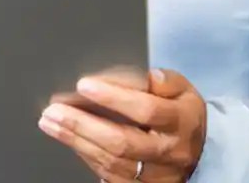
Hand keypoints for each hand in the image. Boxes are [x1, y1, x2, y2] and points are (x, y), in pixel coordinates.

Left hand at [39, 69, 206, 181]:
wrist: (198, 148)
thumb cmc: (181, 112)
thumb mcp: (182, 90)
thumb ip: (164, 81)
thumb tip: (148, 76)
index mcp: (181, 121)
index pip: (146, 110)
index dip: (114, 98)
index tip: (83, 85)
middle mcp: (169, 151)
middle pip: (123, 143)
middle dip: (83, 125)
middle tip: (54, 111)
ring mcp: (156, 175)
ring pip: (113, 164)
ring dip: (76, 142)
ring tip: (51, 123)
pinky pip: (111, 177)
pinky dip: (86, 157)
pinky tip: (70, 141)